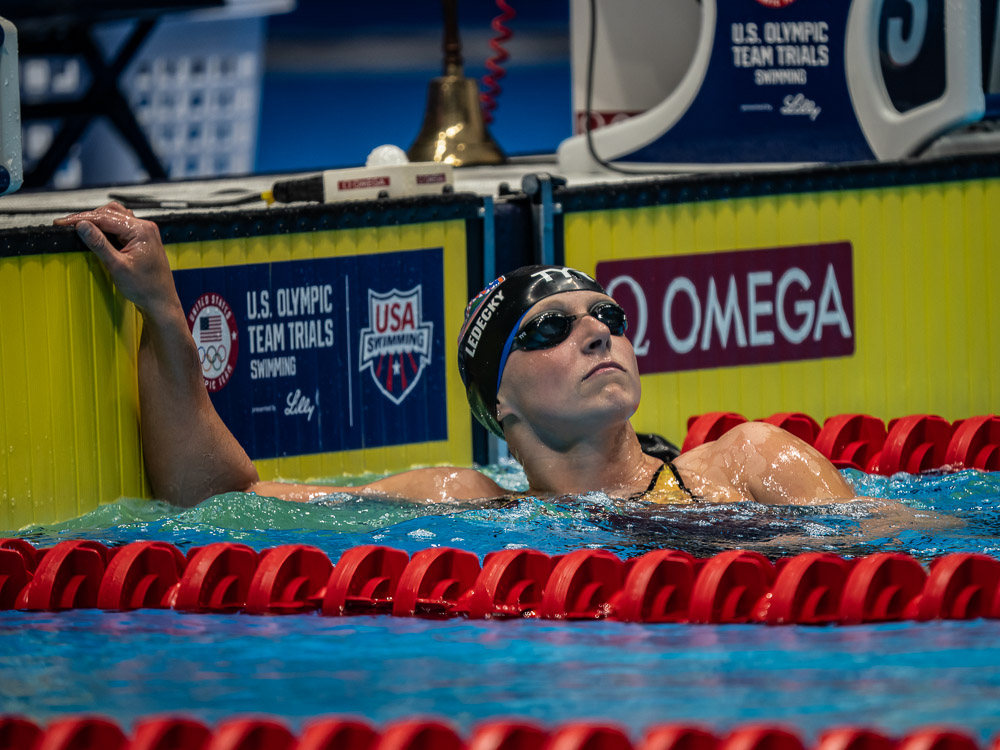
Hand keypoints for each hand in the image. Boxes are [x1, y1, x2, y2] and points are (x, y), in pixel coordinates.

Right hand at [55, 202, 178, 316]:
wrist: (161, 301)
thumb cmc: (144, 287)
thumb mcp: (117, 266)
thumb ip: (99, 244)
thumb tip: (81, 226)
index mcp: (141, 230)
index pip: (105, 217)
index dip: (80, 219)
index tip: (61, 223)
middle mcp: (145, 227)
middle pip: (110, 213)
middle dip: (87, 218)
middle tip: (65, 225)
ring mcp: (145, 232)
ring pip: (115, 217)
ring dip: (96, 220)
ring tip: (78, 228)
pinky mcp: (142, 239)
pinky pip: (121, 226)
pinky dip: (106, 227)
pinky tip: (95, 233)